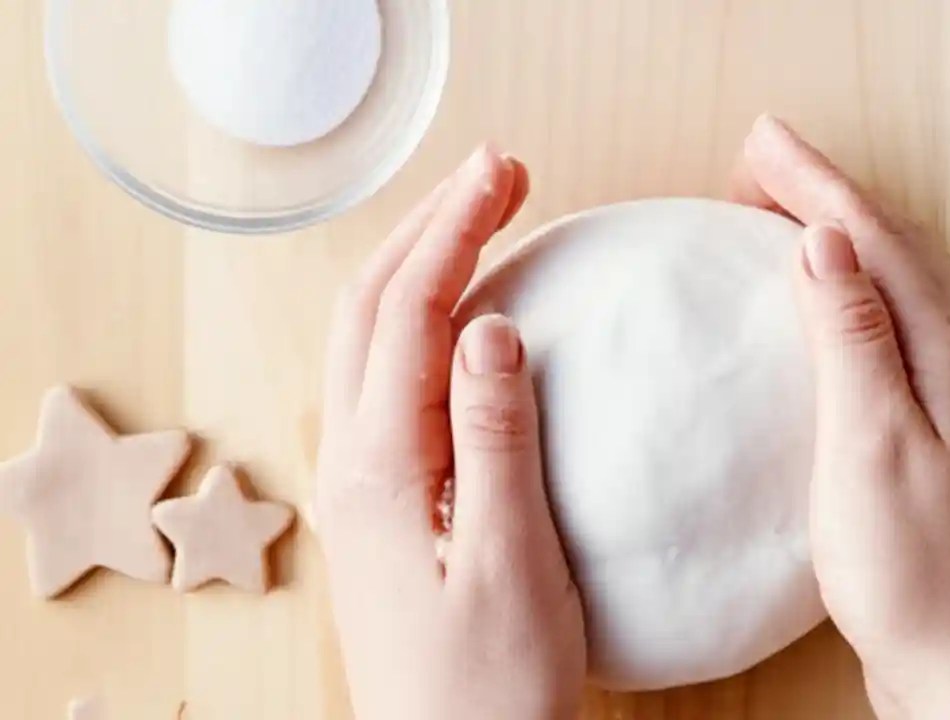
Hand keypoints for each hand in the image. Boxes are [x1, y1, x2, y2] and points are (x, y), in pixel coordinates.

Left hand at [316, 147, 586, 719]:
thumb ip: (494, 439)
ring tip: (475, 221)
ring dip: (416, 268)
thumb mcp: (512, 563)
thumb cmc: (491, 688)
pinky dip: (414, 323)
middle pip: (372, 310)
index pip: (411, 315)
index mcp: (383, 472)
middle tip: (495, 173)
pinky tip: (454, 321)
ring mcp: (357, 487)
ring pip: (367, 342)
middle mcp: (352, 468)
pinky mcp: (377, 506)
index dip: (455, 231)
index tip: (502, 171)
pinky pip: (380, 384)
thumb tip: (489, 327)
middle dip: (429, 228)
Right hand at [732, 116, 949, 718]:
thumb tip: (826, 243)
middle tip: (758, 166)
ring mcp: (948, 400)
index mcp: (944, 352)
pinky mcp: (929, 436)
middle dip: (825, 194)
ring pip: (892, 287)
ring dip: (837, 241)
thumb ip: (853, 337)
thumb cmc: (921, 571)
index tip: (759, 142)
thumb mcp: (873, 441)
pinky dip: (845, 300)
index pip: (874, 236)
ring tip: (781, 221)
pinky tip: (815, 323)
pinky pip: (886, 334)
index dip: (815, 180)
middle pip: (892, 247)